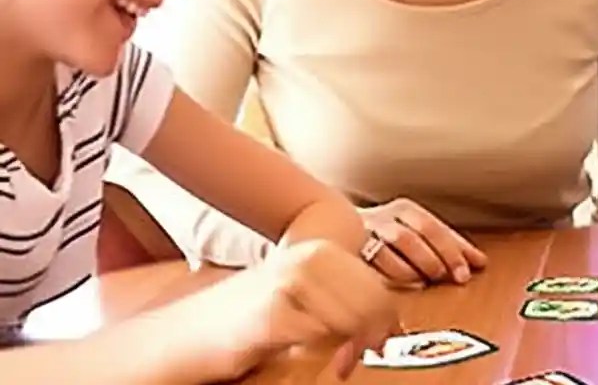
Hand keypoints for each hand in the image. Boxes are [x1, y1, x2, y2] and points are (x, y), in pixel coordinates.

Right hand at [184, 240, 398, 381]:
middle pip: (374, 310)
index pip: (382, 294)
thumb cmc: (250, 318)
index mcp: (323, 252)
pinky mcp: (273, 316)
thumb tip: (392, 327)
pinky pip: (319, 341)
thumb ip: (346, 301)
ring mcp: (291, 285)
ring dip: (347, 351)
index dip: (385, 327)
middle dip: (369, 340)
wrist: (188, 332)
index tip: (374, 346)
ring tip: (333, 362)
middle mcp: (310, 261)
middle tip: (352, 361)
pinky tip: (301, 356)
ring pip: (352, 325)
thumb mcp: (306, 297)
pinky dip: (319, 357)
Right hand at [360, 198, 487, 286]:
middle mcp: (384, 217)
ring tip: (427, 281)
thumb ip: (448, 245)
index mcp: (405, 209)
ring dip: (414, 266)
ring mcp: (365, 233)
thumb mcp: (419, 233)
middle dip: (435, 258)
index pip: (432, 226)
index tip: (468, 270)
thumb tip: (480, 262)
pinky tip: (405, 286)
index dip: (453, 249)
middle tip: (450, 277)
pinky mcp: (350, 250)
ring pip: (393, 245)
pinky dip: (392, 275)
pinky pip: (372, 262)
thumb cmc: (389, 237)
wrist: (335, 229)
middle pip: (413, 235)